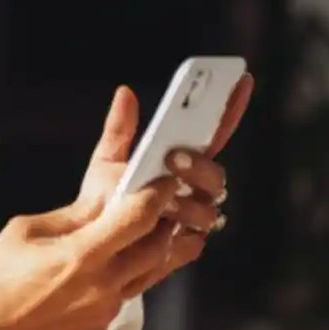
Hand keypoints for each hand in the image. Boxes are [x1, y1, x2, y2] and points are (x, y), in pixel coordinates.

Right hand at [0, 174, 178, 329]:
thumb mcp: (25, 231)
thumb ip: (70, 217)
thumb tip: (102, 203)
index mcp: (84, 254)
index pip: (138, 218)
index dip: (158, 195)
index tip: (166, 180)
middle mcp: (105, 284)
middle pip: (158, 248)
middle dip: (167, 223)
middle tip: (168, 205)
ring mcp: (107, 310)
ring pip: (151, 275)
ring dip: (160, 251)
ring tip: (162, 231)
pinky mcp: (101, 328)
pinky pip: (128, 295)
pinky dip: (133, 275)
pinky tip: (122, 265)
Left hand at [114, 74, 254, 295]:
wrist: (89, 243)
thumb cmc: (102, 199)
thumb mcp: (107, 160)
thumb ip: (120, 130)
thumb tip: (125, 93)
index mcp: (182, 161)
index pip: (214, 133)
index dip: (231, 107)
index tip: (239, 81)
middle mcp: (194, 188)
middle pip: (215, 175)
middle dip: (199, 166)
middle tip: (173, 158)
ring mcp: (192, 218)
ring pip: (209, 208)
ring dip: (188, 202)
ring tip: (160, 202)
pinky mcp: (182, 248)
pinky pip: (192, 243)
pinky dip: (179, 236)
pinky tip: (163, 231)